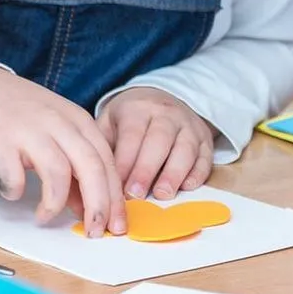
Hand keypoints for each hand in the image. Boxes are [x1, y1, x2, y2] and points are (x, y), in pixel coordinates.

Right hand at [0, 67, 123, 235]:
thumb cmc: (22, 114)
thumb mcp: (57, 134)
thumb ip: (74, 169)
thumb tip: (86, 209)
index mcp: (77, 121)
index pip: (107, 162)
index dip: (115, 197)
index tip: (117, 225)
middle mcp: (57, 123)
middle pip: (90, 167)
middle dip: (98, 206)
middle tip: (96, 232)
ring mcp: (28, 130)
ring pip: (57, 172)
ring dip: (54, 204)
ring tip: (44, 217)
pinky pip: (14, 176)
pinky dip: (14, 190)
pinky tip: (11, 192)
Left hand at [98, 85, 214, 201]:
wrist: (160, 99)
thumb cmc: (129, 119)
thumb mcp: (111, 121)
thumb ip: (101, 145)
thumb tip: (87, 177)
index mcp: (138, 108)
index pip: (131, 135)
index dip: (124, 162)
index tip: (115, 187)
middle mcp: (166, 113)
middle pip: (158, 141)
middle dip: (146, 169)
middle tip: (136, 195)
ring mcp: (189, 126)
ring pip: (185, 149)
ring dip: (174, 173)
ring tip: (162, 195)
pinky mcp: (205, 140)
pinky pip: (205, 156)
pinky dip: (198, 173)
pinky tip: (187, 187)